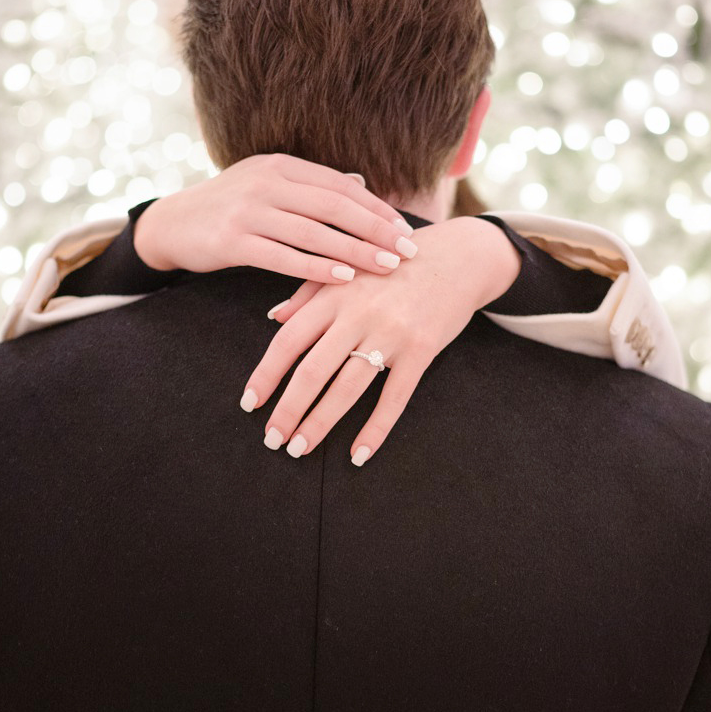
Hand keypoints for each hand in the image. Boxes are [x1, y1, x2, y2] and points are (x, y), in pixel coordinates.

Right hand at [134, 153, 416, 283]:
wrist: (172, 223)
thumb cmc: (231, 206)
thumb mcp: (269, 184)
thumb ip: (311, 185)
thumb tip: (360, 182)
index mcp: (281, 165)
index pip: (341, 186)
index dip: (376, 208)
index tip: (406, 231)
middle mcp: (266, 182)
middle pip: (334, 206)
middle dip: (376, 230)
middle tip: (408, 251)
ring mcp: (247, 210)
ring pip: (313, 232)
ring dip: (354, 251)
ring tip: (386, 267)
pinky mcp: (231, 240)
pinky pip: (283, 256)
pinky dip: (316, 267)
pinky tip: (344, 279)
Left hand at [244, 216, 522, 464]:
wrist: (460, 257)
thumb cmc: (396, 263)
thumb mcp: (350, 266)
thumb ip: (310, 291)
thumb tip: (274, 319)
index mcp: (335, 293)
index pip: (289, 340)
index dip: (266, 375)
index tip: (249, 404)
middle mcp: (360, 314)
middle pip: (313, 370)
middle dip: (288, 409)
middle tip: (273, 438)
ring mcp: (392, 333)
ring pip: (347, 388)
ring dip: (320, 423)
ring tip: (299, 448)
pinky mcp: (422, 350)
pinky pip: (394, 398)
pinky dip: (375, 429)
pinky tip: (358, 454)